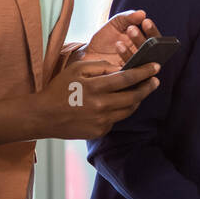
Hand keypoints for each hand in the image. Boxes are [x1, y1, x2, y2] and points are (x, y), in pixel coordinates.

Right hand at [35, 58, 159, 138]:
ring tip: (140, 91)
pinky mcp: (99, 131)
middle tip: (155, 81)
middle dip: (148, 87)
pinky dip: (119, 111)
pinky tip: (117, 104)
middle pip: (134, 96)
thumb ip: (100, 66)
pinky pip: (116, 119)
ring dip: (137, 100)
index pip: (127, 78)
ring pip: (129, 110)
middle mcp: (101, 106)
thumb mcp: (76, 69)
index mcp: (95, 88)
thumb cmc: (59, 89)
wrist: (43, 116)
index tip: (156, 67)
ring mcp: (101, 121)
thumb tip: (121, 67)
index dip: (144, 72)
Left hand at [75, 10, 161, 67]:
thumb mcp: (115, 24)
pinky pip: (128, 73)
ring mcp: (135, 68)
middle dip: (141, 39)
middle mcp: (143, 57)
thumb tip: (142, 13)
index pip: (155, 39)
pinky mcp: (124, 78)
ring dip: (131, 51)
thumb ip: (128, 17)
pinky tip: (117, 50)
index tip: (145, 21)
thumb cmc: (105, 39)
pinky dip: (124, 60)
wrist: (88, 55)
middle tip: (131, 29)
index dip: (152, 31)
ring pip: (140, 64)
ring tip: (119, 42)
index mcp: (144, 44)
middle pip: (151, 52)